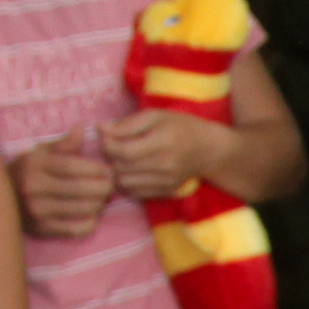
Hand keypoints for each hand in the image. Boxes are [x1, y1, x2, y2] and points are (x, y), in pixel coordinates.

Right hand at [9, 133, 117, 240]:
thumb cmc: (26, 172)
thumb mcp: (39, 153)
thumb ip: (63, 144)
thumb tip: (83, 129)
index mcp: (35, 165)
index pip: (72, 167)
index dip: (95, 170)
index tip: (107, 171)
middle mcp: (34, 187)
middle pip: (80, 189)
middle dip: (102, 188)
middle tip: (110, 186)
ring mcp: (37, 210)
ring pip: (80, 209)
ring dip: (99, 205)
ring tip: (102, 199)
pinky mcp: (41, 229)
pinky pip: (74, 229)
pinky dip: (90, 223)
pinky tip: (92, 215)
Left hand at [94, 107, 214, 203]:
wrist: (208, 150)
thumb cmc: (180, 126)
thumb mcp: (155, 116)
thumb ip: (127, 124)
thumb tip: (100, 130)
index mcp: (163, 142)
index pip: (124, 151)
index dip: (107, 144)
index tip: (104, 135)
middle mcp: (165, 165)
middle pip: (122, 168)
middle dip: (109, 157)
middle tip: (111, 146)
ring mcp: (166, 182)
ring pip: (124, 183)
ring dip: (115, 171)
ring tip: (119, 158)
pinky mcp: (165, 192)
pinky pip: (134, 192)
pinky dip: (126, 182)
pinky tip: (130, 170)